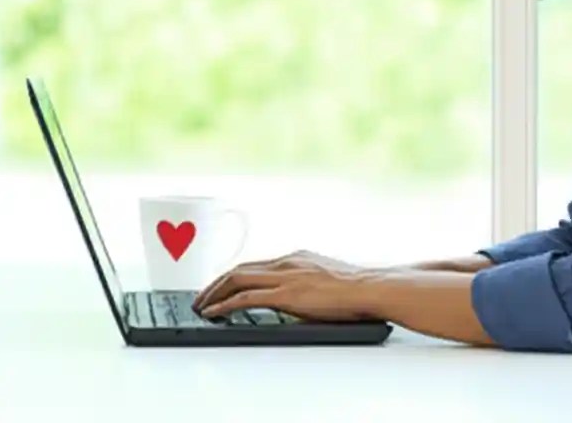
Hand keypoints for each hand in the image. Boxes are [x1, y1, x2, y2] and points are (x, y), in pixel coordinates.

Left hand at [193, 263, 379, 321]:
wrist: (370, 288)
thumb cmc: (357, 290)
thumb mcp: (327, 279)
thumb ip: (308, 284)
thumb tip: (302, 298)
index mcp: (297, 258)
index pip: (256, 265)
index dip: (233, 276)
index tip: (222, 285)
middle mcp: (287, 262)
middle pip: (240, 268)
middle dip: (216, 283)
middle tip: (202, 296)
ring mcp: (285, 276)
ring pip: (237, 279)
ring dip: (214, 292)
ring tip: (201, 305)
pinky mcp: (285, 294)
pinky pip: (245, 298)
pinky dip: (224, 304)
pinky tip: (213, 313)